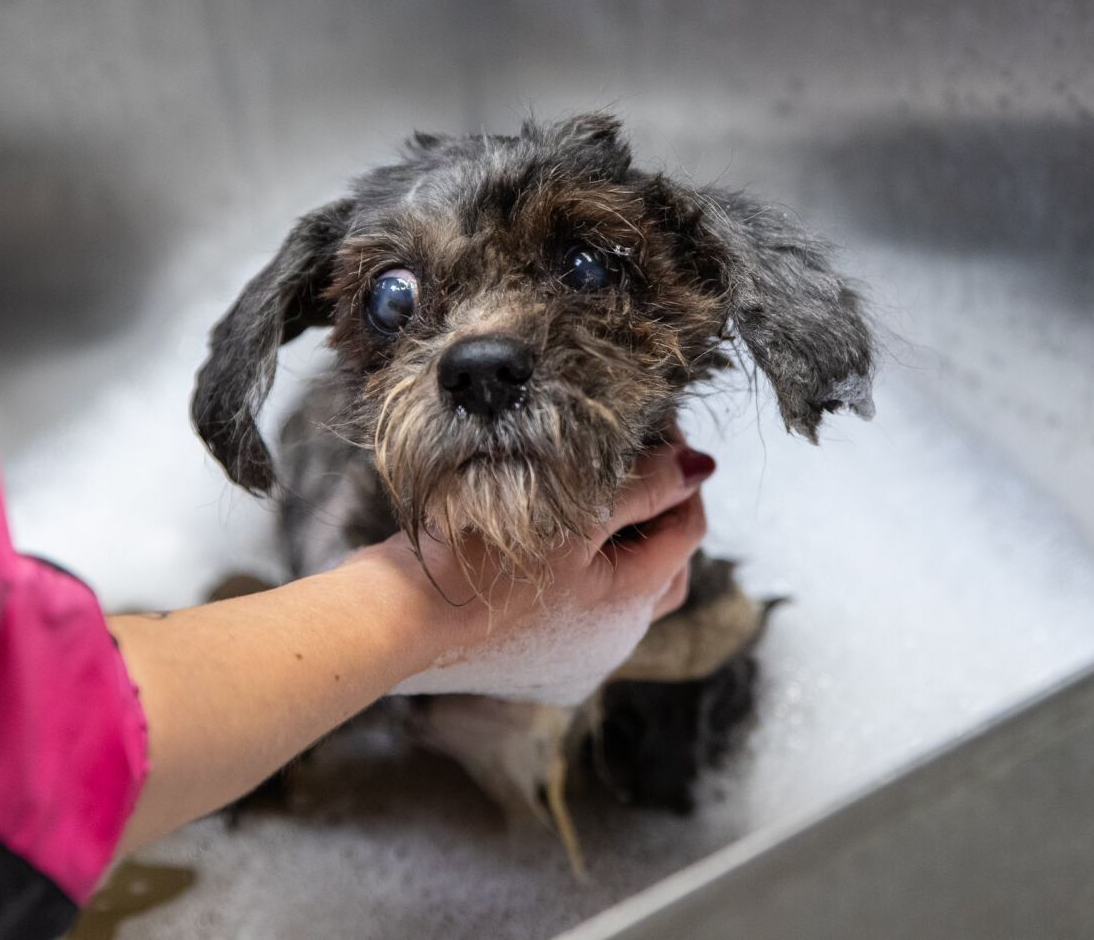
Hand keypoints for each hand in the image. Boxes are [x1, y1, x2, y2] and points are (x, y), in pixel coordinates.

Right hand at [350, 437, 715, 703]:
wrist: (393, 620)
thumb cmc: (477, 561)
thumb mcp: (570, 514)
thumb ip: (642, 489)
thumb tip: (699, 467)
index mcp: (630, 605)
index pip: (686, 529)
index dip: (679, 475)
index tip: (658, 432)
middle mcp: (611, 642)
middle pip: (663, 566)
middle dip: (660, 515)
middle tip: (638, 463)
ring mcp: (572, 657)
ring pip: (622, 592)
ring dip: (620, 547)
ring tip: (597, 499)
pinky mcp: (534, 660)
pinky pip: (579, 612)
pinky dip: (582, 575)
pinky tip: (554, 544)